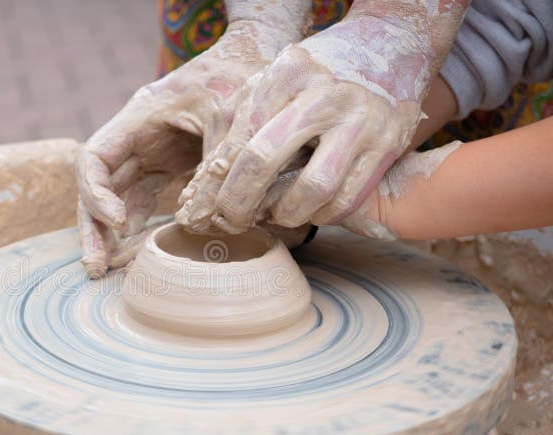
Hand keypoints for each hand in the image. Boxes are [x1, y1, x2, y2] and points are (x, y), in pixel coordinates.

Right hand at [77, 2, 308, 277]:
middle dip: (92, 227)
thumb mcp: (232, 117)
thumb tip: (195, 223)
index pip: (94, 158)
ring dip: (110, 234)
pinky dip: (137, 226)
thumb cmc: (241, 77)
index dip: (96, 194)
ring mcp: (149, 152)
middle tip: (95, 268)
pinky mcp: (167, 165)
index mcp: (139, 117)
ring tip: (107, 270)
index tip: (118, 223)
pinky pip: (142, 199)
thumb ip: (215, 166)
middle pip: (97, 185)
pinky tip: (135, 254)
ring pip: (116, 196)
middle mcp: (136, 137)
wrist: (256, 58)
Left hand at [177, 1, 467, 234]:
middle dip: (239, 203)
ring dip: (286, 215)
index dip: (216, 183)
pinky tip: (308, 211)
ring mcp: (359, 119)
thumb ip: (235, 127)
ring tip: (276, 216)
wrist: (385, 54)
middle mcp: (323, 93)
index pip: (237, 138)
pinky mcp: (386, 144)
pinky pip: (347, 199)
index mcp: (285, 73)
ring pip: (313, 188)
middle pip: (263, 160)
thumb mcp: (269, 87)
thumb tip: (205, 189)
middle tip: (231, 222)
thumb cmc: (310, 83)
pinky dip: (322, 216)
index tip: (205, 209)